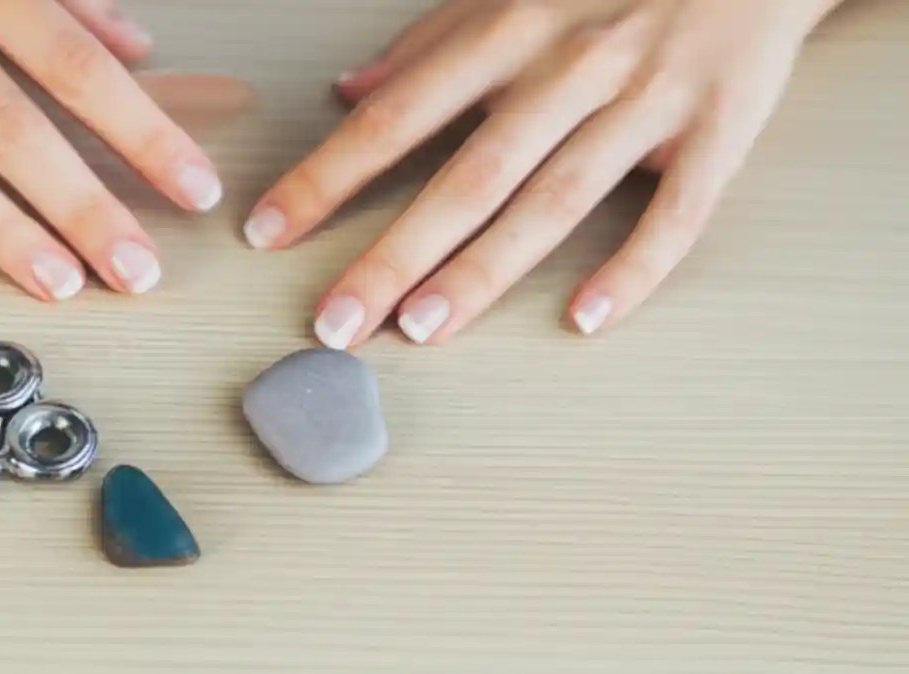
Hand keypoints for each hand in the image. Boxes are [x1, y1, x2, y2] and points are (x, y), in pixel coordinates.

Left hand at [245, 0, 843, 346]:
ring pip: (555, 199)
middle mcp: (571, 66)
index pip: (398, 116)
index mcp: (511, 29)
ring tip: (424, 328)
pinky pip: (674, 211)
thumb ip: (429, 43)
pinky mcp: (719, 128)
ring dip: (485, 270)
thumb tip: (348, 92)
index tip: (270, 230)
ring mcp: (647, 99)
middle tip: (338, 319)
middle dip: (394, 253)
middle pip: (469, 174)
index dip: (327, 176)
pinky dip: (633, 269)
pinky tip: (585, 319)